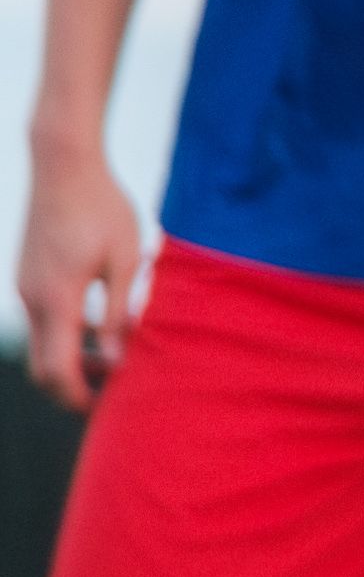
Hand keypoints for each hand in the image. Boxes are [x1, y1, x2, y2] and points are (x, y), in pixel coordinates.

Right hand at [22, 147, 143, 410]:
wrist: (63, 165)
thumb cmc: (103, 208)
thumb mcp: (125, 262)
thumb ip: (119, 313)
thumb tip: (118, 360)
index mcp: (57, 300)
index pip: (59, 369)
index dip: (79, 397)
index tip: (106, 411)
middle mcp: (32, 297)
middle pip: (42, 365)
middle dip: (71, 388)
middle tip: (111, 398)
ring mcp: (26, 286)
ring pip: (41, 343)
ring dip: (71, 361)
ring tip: (113, 364)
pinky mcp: (29, 275)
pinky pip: (43, 319)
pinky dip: (65, 337)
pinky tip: (101, 330)